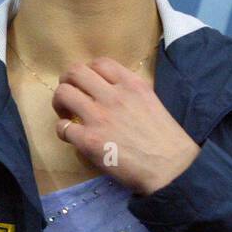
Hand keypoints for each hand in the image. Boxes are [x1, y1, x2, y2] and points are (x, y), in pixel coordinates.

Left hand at [52, 57, 200, 194]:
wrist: (171, 169)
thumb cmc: (166, 139)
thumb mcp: (152, 102)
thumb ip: (130, 93)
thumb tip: (108, 92)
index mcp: (132, 85)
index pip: (101, 63)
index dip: (89, 71)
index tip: (88, 84)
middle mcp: (113, 96)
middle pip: (75, 72)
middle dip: (67, 81)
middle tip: (70, 96)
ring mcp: (99, 117)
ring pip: (63, 94)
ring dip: (59, 103)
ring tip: (67, 114)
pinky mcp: (88, 139)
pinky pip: (62, 127)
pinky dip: (62, 130)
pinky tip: (72, 136)